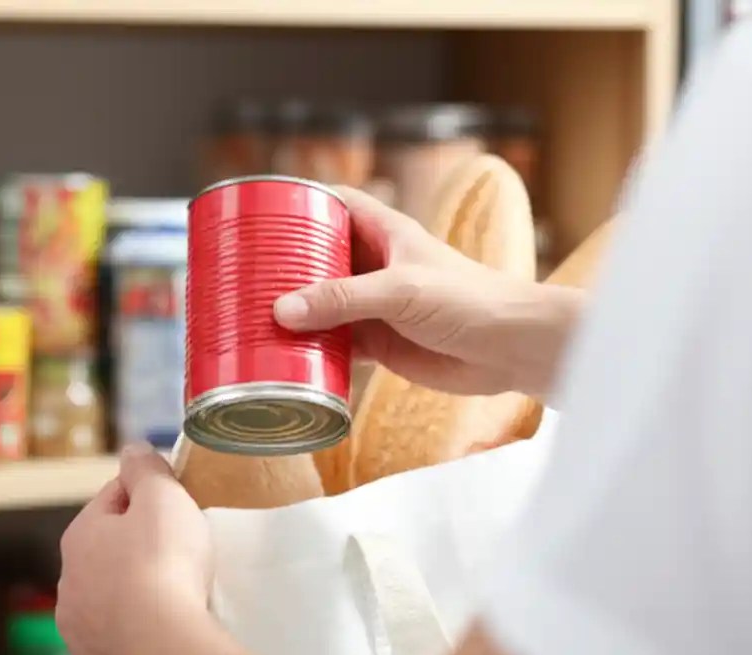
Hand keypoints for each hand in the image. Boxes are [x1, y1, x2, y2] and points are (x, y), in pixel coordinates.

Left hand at [56, 444, 214, 654]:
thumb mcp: (162, 496)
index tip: (179, 504)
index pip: (114, 497)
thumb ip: (146, 467)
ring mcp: (79, 626)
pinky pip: (120, 633)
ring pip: (112, 593)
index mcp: (79, 535)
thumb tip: (133, 449)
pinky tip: (163, 626)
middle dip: (142, 544)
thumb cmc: (164, 566)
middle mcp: (69, 581)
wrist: (166, 651)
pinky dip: (138, 627)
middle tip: (183, 550)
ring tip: (176, 592)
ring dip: (137, 587)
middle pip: (111, 548)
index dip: (150, 494)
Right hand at [273, 186, 580, 396]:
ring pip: (322, 303)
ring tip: (247, 315)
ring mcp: (376, 306)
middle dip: (284, 264)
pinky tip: (283, 355)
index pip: (336, 203)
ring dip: (293, 311)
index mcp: (386, 232)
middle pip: (319, 257)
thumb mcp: (401, 291)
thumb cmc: (470, 301)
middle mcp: (376, 265)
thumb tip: (282, 311)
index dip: (301, 202)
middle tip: (239, 272)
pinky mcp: (381, 343)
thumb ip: (342, 300)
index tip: (261, 210)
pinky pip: (336, 343)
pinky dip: (312, 349)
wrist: (512, 350)